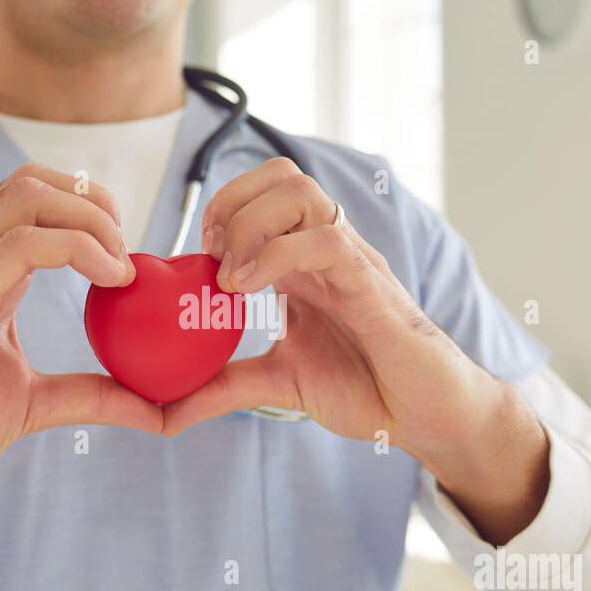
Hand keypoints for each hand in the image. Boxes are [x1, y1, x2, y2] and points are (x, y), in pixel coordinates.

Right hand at [0, 164, 159, 561]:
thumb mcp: (32, 405)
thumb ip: (92, 396)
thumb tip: (159, 413)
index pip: (35, 205)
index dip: (91, 215)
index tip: (131, 265)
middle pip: (32, 182)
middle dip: (94, 201)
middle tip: (128, 256)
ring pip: (27, 195)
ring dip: (90, 218)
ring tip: (121, 268)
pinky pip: (20, 243)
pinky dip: (77, 248)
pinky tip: (111, 280)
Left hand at [165, 158, 550, 542]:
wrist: (426, 416)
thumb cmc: (367, 389)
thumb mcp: (278, 383)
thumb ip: (224, 388)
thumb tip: (164, 415)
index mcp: (305, 261)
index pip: (264, 192)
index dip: (222, 209)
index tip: (198, 258)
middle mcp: (327, 249)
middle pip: (281, 175)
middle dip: (232, 203)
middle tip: (211, 258)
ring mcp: (351, 261)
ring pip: (301, 192)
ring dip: (249, 223)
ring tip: (229, 276)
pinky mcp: (371, 285)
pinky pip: (325, 241)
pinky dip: (274, 254)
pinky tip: (245, 290)